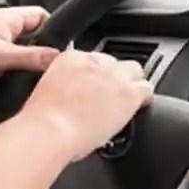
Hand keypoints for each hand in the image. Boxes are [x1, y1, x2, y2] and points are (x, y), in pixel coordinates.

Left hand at [0, 6, 58, 93]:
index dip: (55, 30)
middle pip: (37, 39)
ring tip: (38, 79)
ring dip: (30, 68)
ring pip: (26, 57)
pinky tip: (21, 89)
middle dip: (44, 52)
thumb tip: (56, 58)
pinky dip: (19, 79)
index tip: (63, 47)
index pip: (42, 16)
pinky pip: (14, 71)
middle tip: (53, 67)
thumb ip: (30, 57)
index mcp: (9, 19)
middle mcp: (6, 33)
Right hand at [19, 49, 153, 161]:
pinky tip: (138, 107)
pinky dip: (144, 98)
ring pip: (134, 70)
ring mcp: (114, 76)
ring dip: (131, 84)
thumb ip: (62, 85)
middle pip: (114, 62)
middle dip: (114, 77)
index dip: (96, 75)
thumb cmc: (42, 119)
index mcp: (71, 58)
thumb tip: (70, 97)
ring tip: (126, 100)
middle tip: (111, 95)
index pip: (93, 59)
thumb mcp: (46, 92)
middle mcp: (94, 61)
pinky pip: (146, 89)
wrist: (50, 130)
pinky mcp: (129, 93)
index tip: (94, 88)